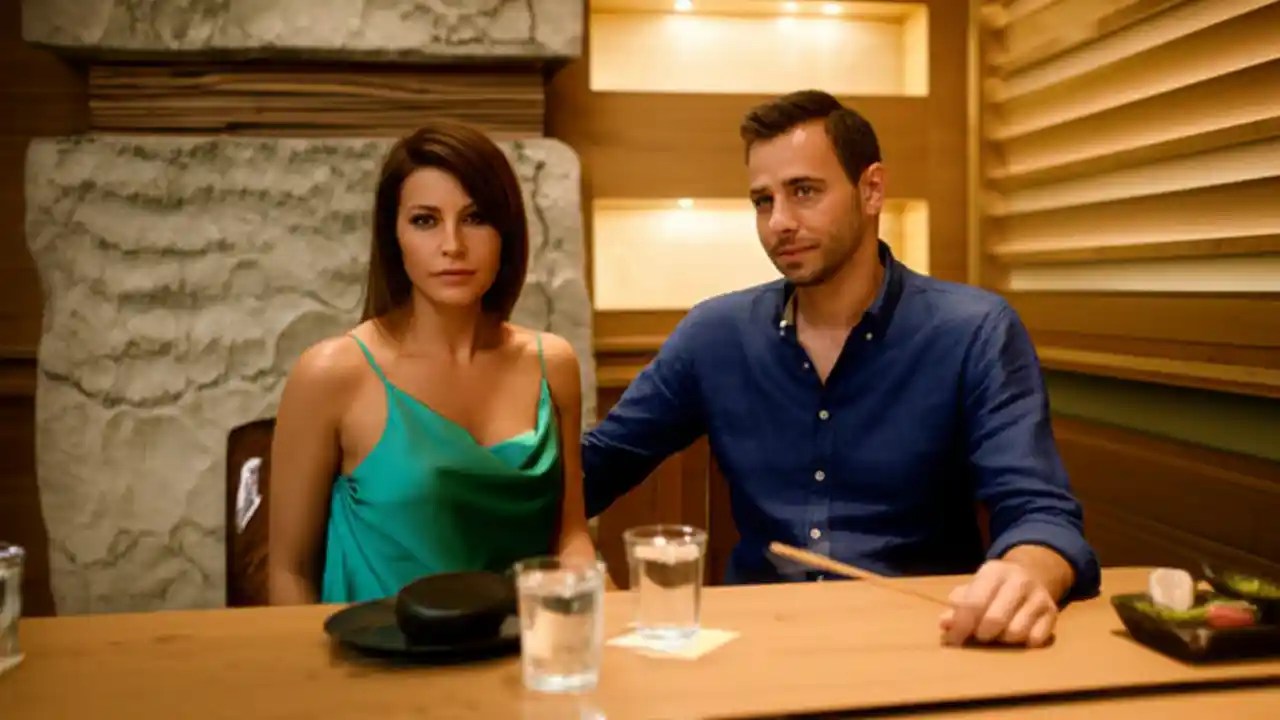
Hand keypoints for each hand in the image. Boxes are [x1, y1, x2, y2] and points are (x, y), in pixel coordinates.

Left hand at [939, 559, 1057, 647]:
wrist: (1032, 574)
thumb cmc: (994, 588)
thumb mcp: (974, 588)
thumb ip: (957, 606)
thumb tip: (945, 624)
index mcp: (994, 571)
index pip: (974, 602)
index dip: (962, 625)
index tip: (954, 639)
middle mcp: (1019, 580)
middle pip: (995, 620)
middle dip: (982, 634)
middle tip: (979, 635)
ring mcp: (1039, 596)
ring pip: (1016, 632)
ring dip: (1003, 639)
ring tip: (999, 632)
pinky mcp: (1053, 613)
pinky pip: (1035, 639)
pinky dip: (1023, 642)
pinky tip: (1018, 633)